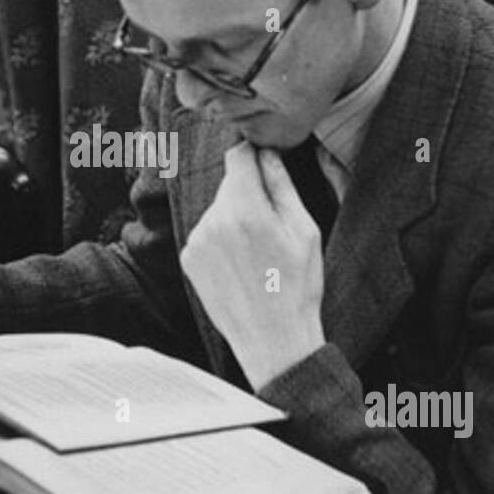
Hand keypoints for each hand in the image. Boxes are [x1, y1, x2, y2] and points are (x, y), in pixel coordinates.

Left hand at [179, 142, 325, 390]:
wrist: (273, 340)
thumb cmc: (297, 286)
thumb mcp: (304, 231)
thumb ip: (281, 186)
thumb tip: (267, 154)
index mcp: (245, 210)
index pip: (238, 156)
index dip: (254, 155)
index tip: (265, 162)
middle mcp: (213, 222)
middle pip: (229, 185)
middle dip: (249, 194)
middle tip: (272, 227)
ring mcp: (197, 242)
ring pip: (217, 210)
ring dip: (234, 218)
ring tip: (257, 253)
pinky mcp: (189, 260)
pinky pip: (207, 233)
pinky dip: (221, 240)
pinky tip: (240, 265)